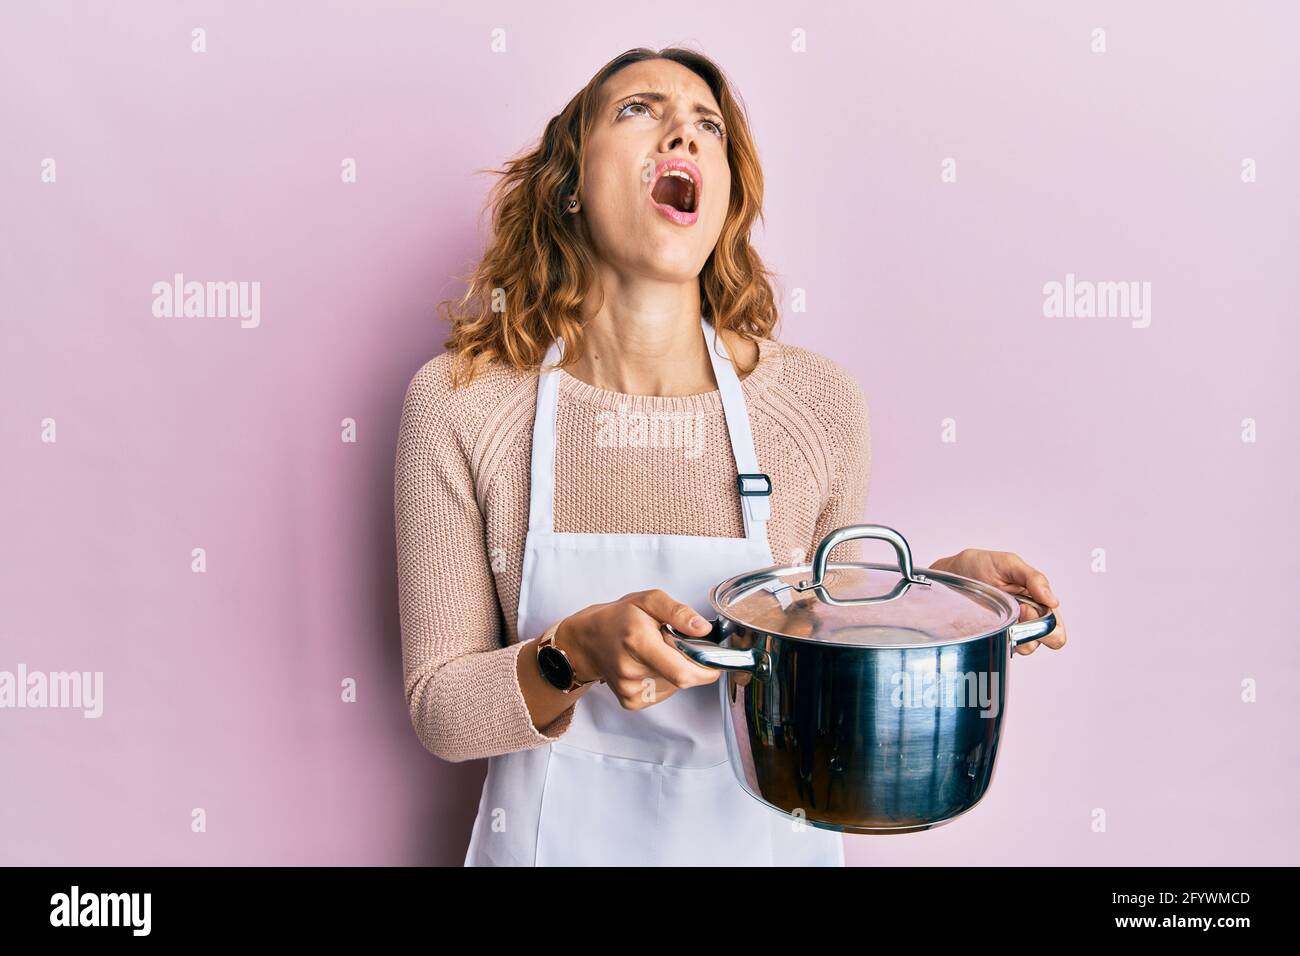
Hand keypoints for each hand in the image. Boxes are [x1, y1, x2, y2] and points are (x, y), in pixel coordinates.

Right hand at [554, 590, 720, 707]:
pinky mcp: (631, 702)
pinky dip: (665, 679)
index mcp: (638, 642)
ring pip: (676, 686)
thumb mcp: (648, 601)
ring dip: (676, 669)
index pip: (683, 672)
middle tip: (680, 645)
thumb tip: (703, 629)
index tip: (713, 656)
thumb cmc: (618, 618)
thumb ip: (678, 612)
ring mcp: (631, 690)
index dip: (706, 668)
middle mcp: (632, 671)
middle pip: (683, 679)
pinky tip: (650, 665)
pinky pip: (664, 693)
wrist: (587, 641)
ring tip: (658, 652)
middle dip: (692, 664)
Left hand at [929, 549, 1066, 655]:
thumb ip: (1033, 578)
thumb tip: (1054, 601)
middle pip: (1046, 641)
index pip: (1056, 627)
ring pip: (1026, 648)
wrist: (952, 572)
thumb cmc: (982, 565)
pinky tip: (989, 626)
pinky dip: (999, 641)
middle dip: (1037, 633)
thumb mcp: (1009, 564)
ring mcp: (1010, 629)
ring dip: (1017, 638)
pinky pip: (1003, 648)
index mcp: (1037, 601)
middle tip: (1017, 616)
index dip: (1049, 625)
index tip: (1029, 611)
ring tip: (1000, 619)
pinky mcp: (993, 636)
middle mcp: (1027, 619)